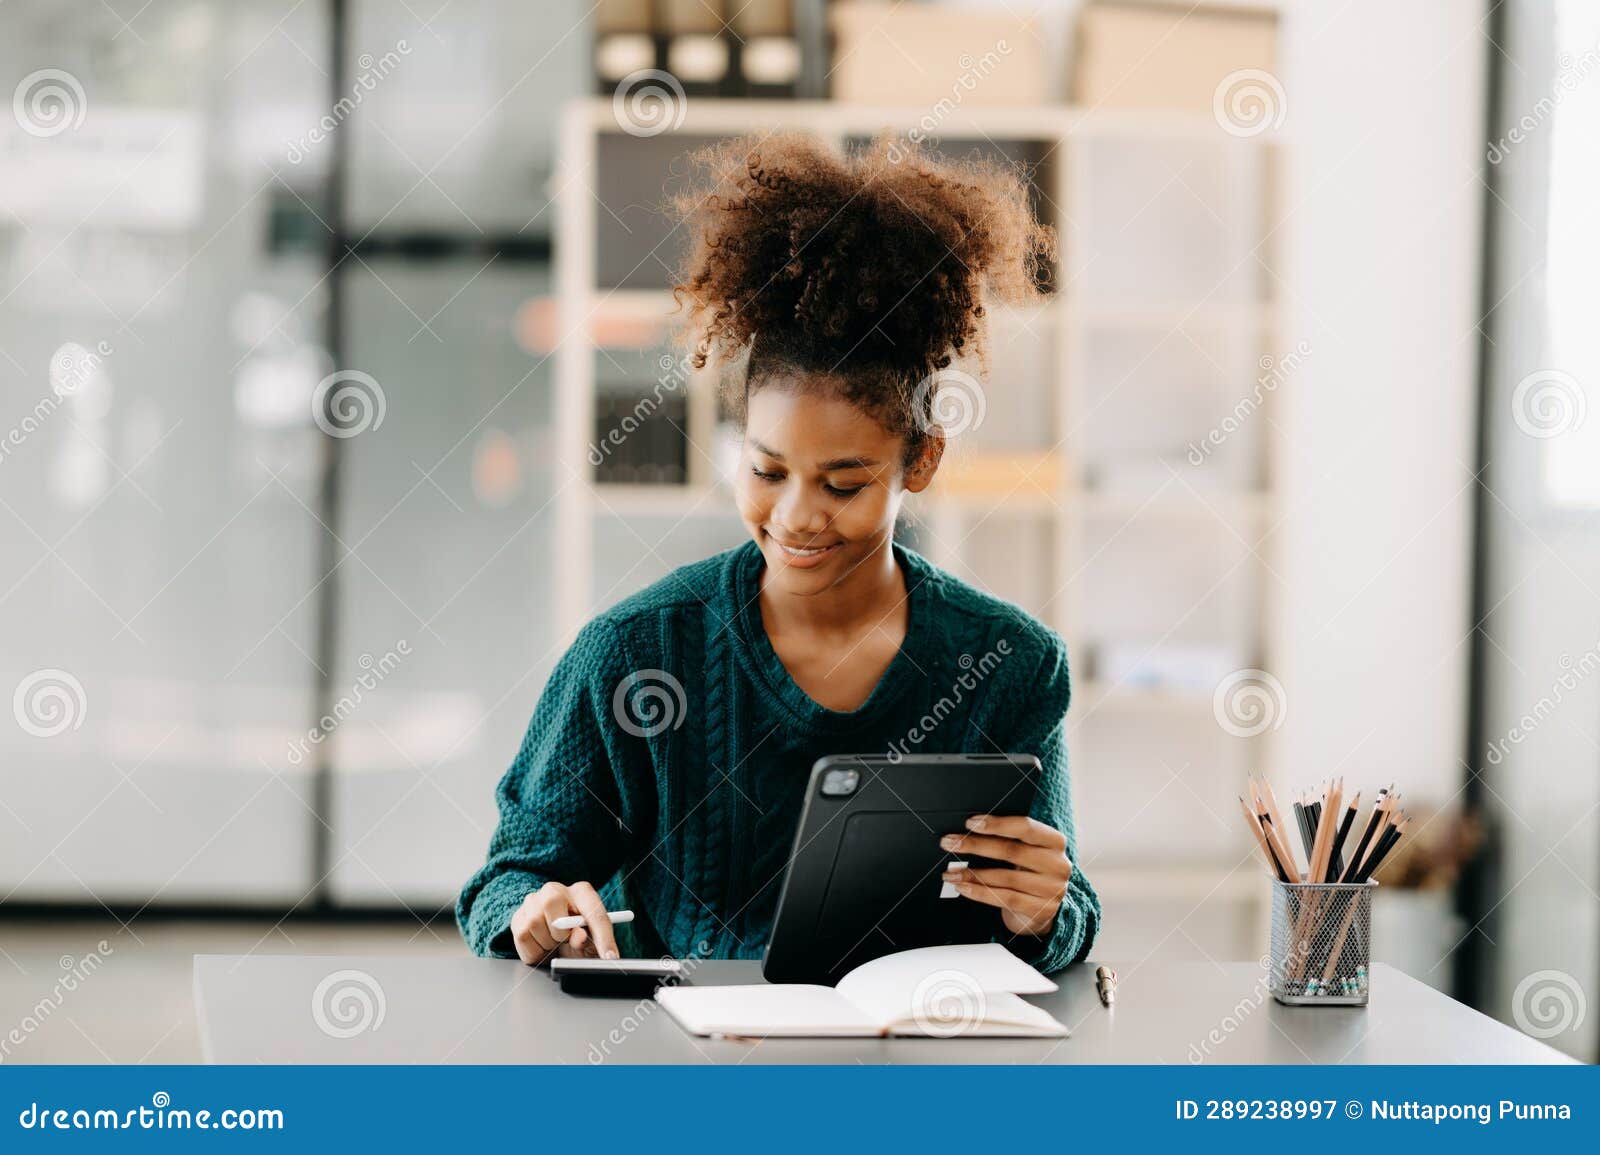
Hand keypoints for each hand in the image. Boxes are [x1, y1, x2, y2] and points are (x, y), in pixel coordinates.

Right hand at [509, 881, 619, 965]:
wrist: (552, 937)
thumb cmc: (576, 936)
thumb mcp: (589, 943)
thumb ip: (589, 941)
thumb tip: (579, 936)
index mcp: (582, 892)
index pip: (594, 913)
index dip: (603, 938)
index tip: (610, 957)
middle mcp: (555, 890)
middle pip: (554, 910)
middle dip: (561, 934)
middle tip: (564, 941)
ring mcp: (533, 901)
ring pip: (535, 924)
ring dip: (547, 944)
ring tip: (553, 942)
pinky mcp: (517, 917)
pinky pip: (522, 938)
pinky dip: (534, 952)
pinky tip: (542, 945)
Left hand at [940, 815, 1073, 936]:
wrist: (1041, 909)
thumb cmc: (1027, 872)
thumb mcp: (1025, 852)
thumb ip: (1007, 840)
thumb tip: (968, 831)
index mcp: (1055, 841)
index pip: (1026, 827)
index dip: (997, 824)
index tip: (970, 822)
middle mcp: (1058, 864)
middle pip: (1012, 851)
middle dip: (976, 846)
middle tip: (950, 843)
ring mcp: (1052, 889)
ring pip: (1005, 877)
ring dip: (972, 874)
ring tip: (951, 872)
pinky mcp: (1041, 910)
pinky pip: (1005, 898)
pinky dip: (980, 892)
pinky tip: (963, 887)